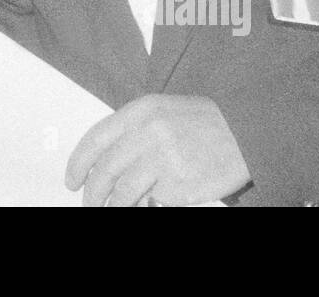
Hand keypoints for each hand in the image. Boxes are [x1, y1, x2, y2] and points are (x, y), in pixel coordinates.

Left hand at [65, 94, 249, 206]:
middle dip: (92, 194)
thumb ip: (131, 131)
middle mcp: (150, 133)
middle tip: (90, 203)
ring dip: (114, 207)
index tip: (72, 181)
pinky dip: (148, 207)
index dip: (78, 164)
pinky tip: (151, 203)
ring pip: (123, 194)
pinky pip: (153, 204)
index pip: (95, 140)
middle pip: (105, 172)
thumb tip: (102, 164)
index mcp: (142, 111)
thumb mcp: (163, 111)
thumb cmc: (204, 122)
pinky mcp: (180, 187)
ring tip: (114, 209)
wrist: (247, 132)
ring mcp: (166, 161)